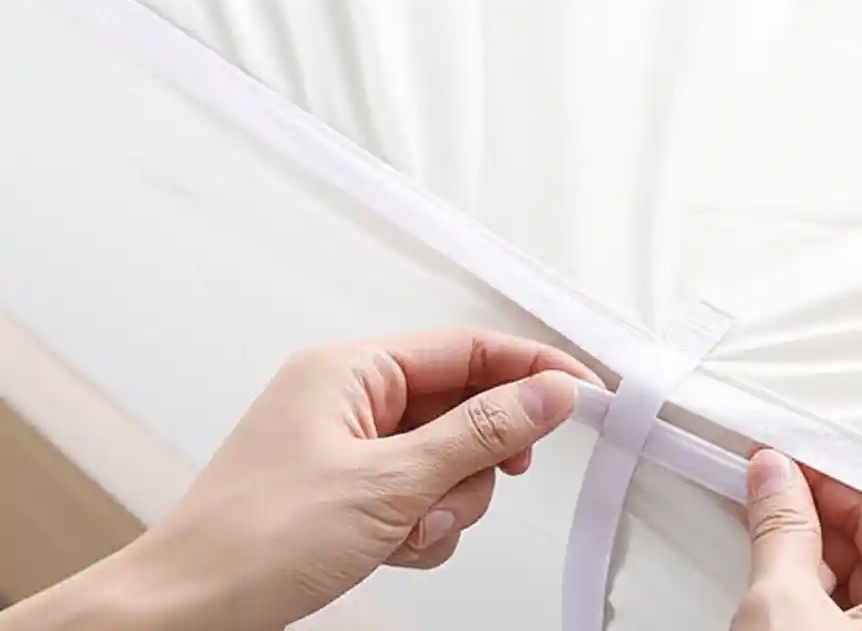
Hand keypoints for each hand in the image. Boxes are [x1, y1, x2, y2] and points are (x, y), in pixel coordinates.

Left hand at [1, 329, 597, 629]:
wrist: (188, 613)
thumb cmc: (254, 539)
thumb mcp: (388, 483)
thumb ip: (480, 433)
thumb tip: (550, 394)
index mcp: (351, 369)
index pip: (466, 348)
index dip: (530, 369)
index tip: (582, 395)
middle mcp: (353, 400)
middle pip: (464, 408)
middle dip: (472, 462)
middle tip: (461, 488)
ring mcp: (353, 449)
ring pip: (450, 462)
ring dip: (444, 505)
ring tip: (404, 531)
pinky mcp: (353, 494)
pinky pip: (424, 498)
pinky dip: (422, 528)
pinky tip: (389, 548)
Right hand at [732, 450, 861, 629]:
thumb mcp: (784, 605)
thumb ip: (782, 530)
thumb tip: (776, 477)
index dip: (829, 486)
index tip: (788, 465)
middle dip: (817, 521)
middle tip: (770, 490)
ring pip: (860, 589)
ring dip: (810, 560)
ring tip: (766, 533)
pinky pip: (850, 619)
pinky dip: (813, 596)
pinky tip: (779, 581)